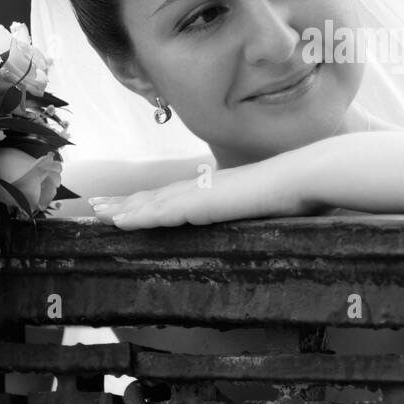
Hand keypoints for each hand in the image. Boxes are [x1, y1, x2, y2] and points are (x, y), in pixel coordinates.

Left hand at [89, 155, 320, 229]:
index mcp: (220, 190)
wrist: (306, 177)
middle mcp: (206, 187)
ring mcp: (203, 193)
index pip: (178, 196)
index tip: (132, 205)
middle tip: (97, 206)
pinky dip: (139, 216)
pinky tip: (119, 222)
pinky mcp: (203, 203)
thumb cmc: (299, 193)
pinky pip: (163, 212)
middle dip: (126, 202)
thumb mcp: (273, 211)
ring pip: (153, 202)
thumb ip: (261, 217)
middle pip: (157, 195)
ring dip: (123, 208)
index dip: (152, 200)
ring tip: (97, 213)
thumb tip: (269, 226)